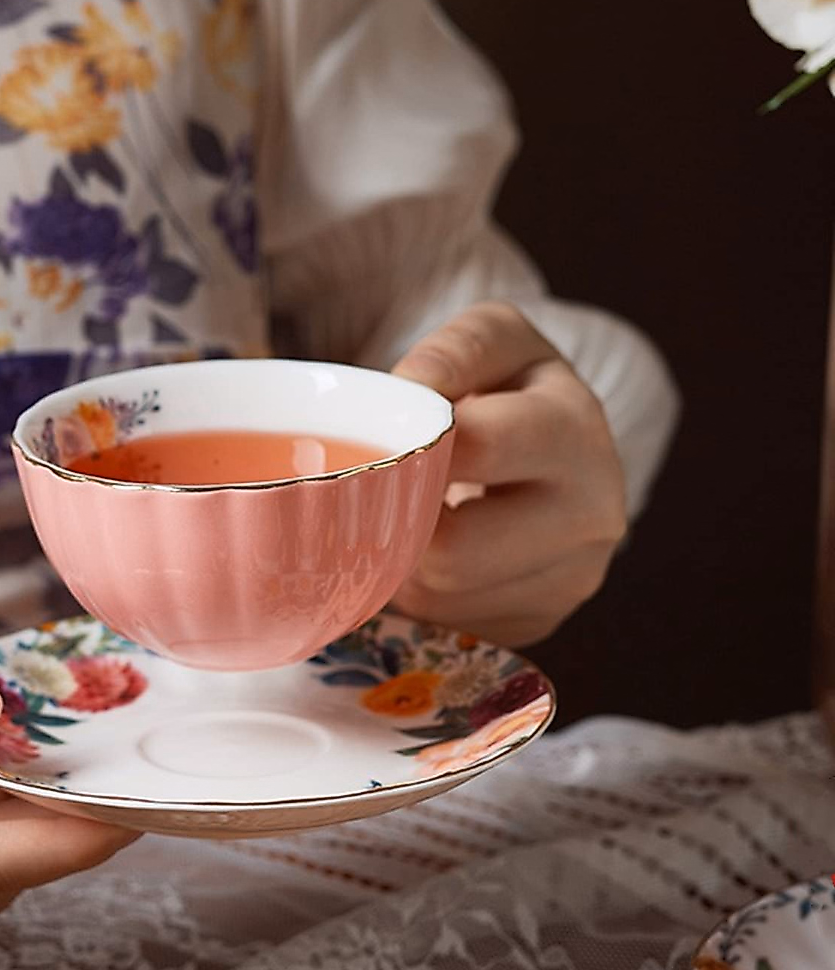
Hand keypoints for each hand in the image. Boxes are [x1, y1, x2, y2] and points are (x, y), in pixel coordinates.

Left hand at [391, 301, 626, 646]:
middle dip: (400, 524)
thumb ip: (453, 352)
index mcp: (575, 433)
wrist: (560, 451)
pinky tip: (429, 555)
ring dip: (401, 564)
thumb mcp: (493, 342)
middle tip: (378, 496)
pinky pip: (451, 627)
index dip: (412, 448)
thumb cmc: (512, 389)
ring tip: (404, 519)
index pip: (477, 448)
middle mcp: (591, 515)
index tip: (383, 442)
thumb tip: (409, 389)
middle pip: (453, 550)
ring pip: (441, 597)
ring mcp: (571, 580)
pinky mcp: (541, 622)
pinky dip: (422, 597)